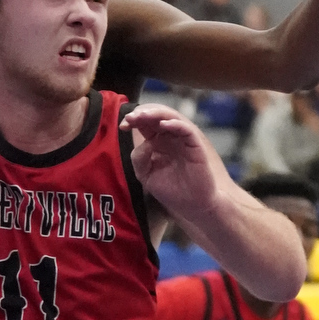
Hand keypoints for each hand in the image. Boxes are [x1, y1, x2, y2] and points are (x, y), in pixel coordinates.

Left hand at [122, 103, 224, 223]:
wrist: (190, 205)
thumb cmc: (171, 191)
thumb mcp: (146, 175)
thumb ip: (139, 158)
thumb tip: (145, 142)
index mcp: (157, 143)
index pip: (144, 124)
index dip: (133, 121)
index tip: (123, 126)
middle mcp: (169, 138)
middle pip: (156, 116)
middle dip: (142, 114)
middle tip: (131, 118)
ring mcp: (182, 140)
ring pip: (171, 117)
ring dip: (156, 114)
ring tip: (143, 116)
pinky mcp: (195, 145)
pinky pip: (186, 130)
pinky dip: (175, 124)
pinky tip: (164, 125)